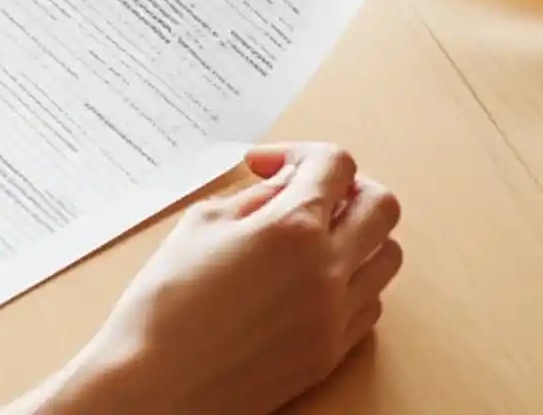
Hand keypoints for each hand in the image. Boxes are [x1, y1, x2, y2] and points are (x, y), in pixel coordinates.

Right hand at [15, 143, 402, 414]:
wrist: (155, 388)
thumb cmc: (163, 308)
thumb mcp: (199, 226)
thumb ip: (253, 198)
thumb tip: (285, 185)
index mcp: (292, 229)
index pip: (335, 165)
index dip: (301, 153)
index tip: (270, 168)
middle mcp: (327, 271)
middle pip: (380, 206)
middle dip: (347, 188)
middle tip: (306, 195)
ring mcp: (334, 317)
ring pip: (387, 258)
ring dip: (358, 237)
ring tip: (314, 240)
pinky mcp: (330, 354)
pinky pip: (370, 306)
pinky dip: (352, 284)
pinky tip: (312, 282)